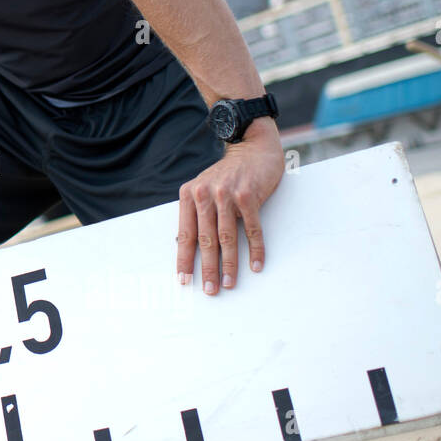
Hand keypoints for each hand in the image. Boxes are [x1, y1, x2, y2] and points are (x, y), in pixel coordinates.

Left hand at [176, 122, 283, 294]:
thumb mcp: (204, 189)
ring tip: (229, 283)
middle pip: (205, 239)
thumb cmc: (227, 176)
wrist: (252, 149)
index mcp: (189, 195)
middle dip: (206, 268)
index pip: (184, 234)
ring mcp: (226, 194)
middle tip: (209, 290)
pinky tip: (256, 265)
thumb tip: (184, 247)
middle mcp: (204, 194)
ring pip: (227, 237)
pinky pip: (252, 228)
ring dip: (229, 264)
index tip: (184, 280)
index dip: (184, 259)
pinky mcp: (248, 195)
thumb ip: (196, 214)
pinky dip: (255, 249)